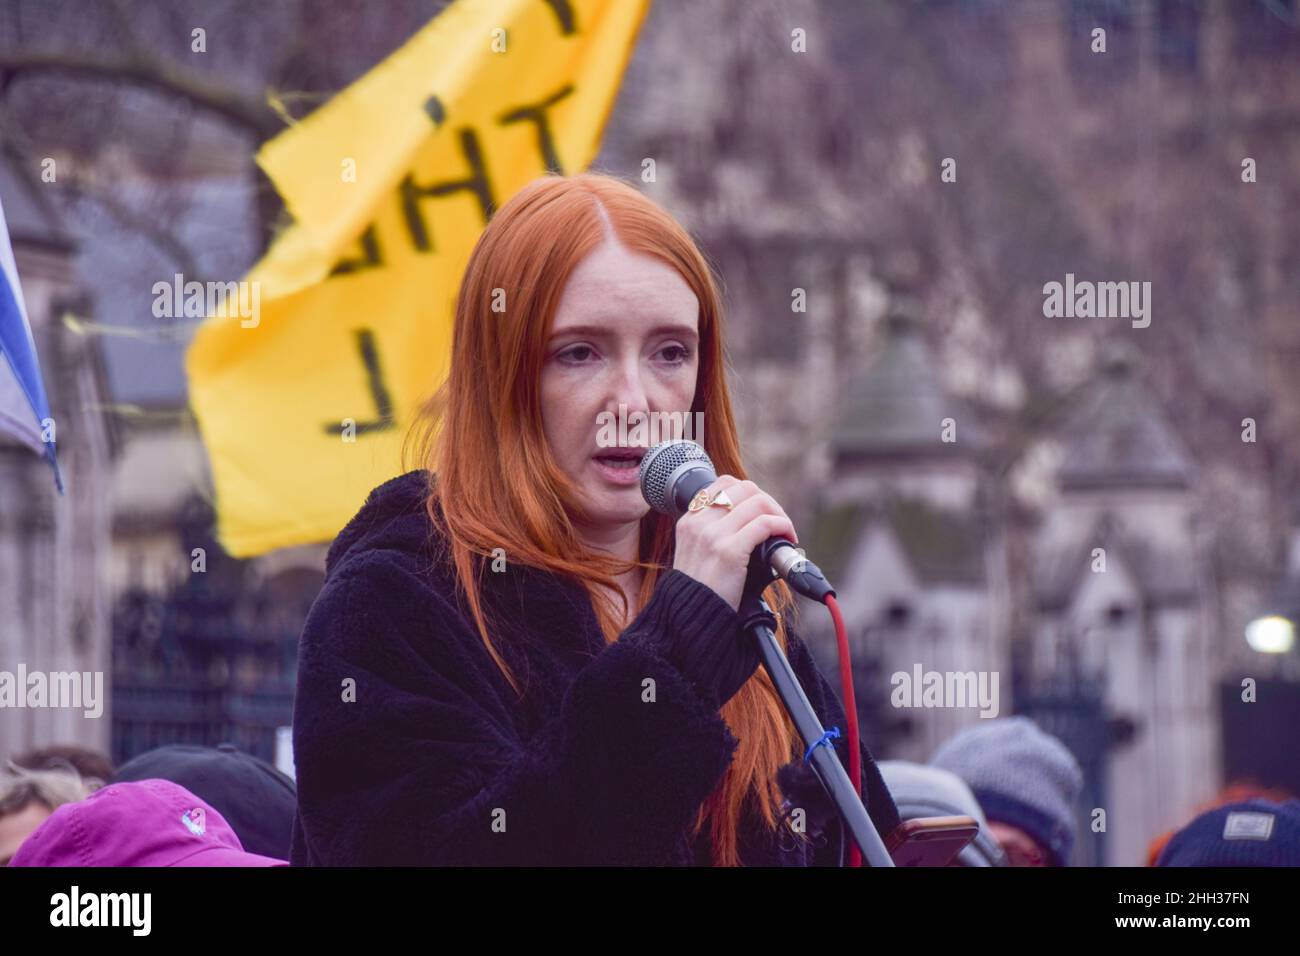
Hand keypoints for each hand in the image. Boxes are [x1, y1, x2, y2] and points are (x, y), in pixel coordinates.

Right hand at [671, 477, 797, 611]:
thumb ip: (715, 534)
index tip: (761, 512)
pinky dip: (782, 527)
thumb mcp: (697, 554)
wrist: (688, 619)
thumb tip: (752, 523)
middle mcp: (699, 523)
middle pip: (745, 489)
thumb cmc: (699, 592)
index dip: (749, 494)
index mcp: (689, 520)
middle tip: (778, 523)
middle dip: (768, 502)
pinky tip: (786, 540)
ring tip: (784, 533)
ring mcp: (712, 535)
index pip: (724, 484)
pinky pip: (765, 524)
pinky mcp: (729, 551)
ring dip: (779, 514)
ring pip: (758, 502)